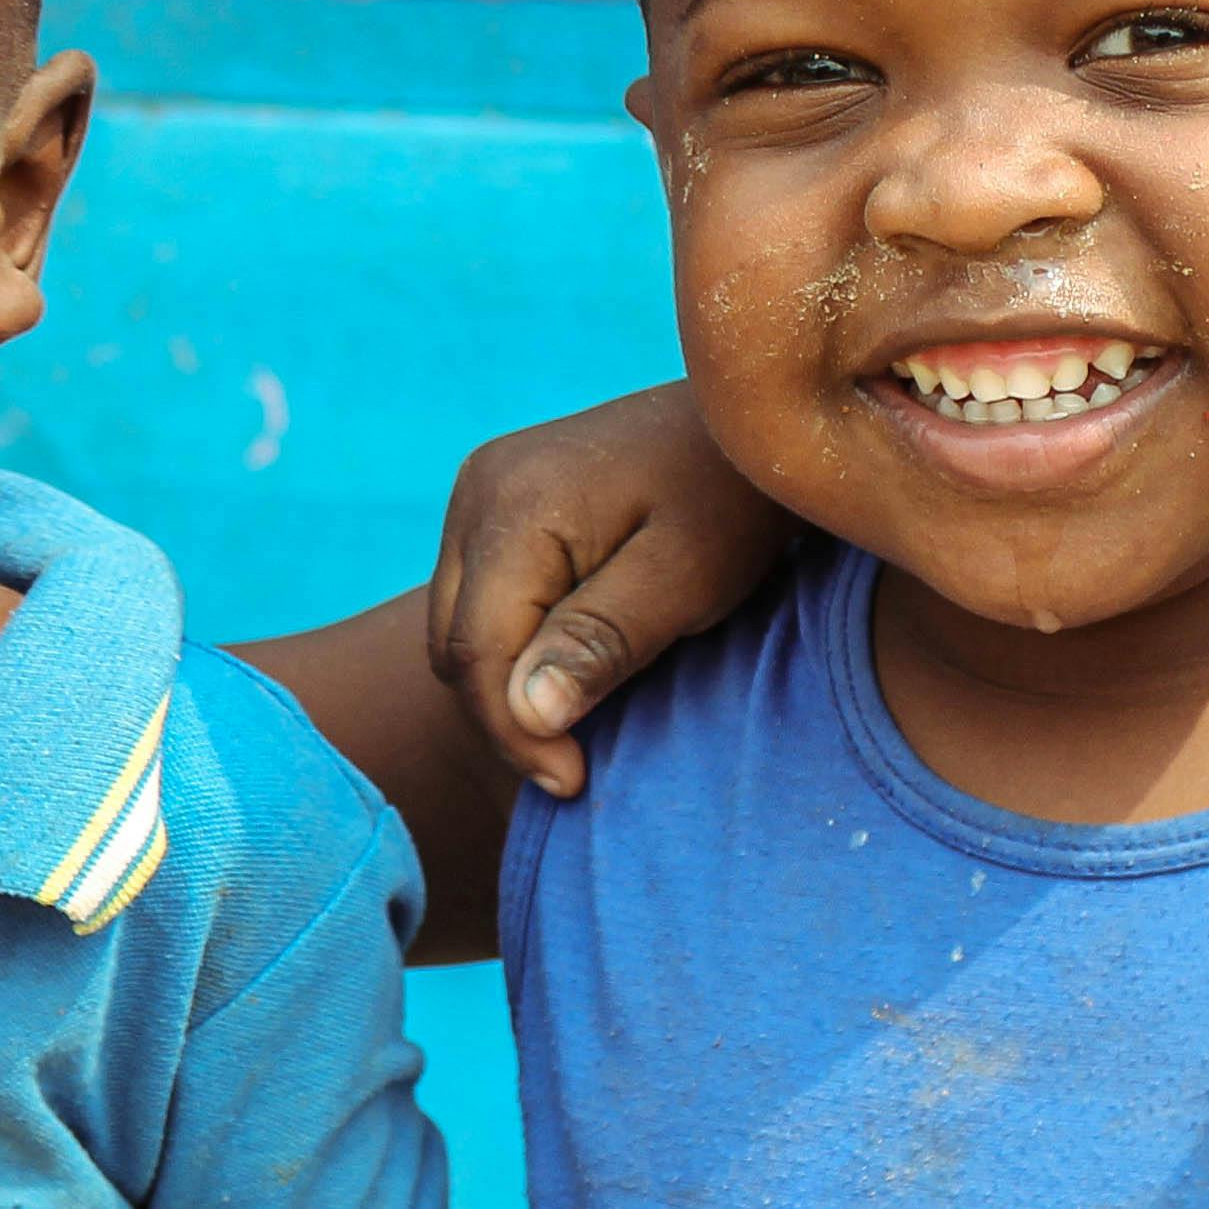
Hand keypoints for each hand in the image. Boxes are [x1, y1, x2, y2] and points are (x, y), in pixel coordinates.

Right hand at [422, 382, 794, 796]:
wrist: (754, 427)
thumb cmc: (735, 500)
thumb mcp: (685, 579)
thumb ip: (602, 641)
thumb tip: (526, 712)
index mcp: (514, 505)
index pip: (476, 653)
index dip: (514, 733)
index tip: (572, 781)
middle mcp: (478, 489)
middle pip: (454, 644)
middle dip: (506, 716)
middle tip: (574, 765)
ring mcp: (482, 490)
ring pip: (459, 627)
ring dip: (507, 683)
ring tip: (577, 723)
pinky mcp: (499, 501)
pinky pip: (481, 598)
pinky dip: (515, 645)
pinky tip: (569, 670)